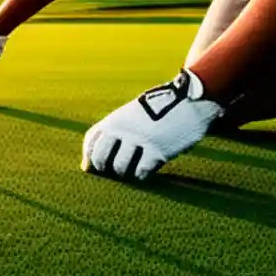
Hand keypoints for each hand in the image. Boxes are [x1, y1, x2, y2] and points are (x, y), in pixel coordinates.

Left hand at [81, 69, 222, 180]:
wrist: (187, 101)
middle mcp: (123, 129)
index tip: (91, 166)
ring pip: (120, 167)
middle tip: (112, 172)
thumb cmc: (158, 111)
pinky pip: (142, 171)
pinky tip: (146, 172)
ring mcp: (140, 139)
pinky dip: (141, 175)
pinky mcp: (158, 149)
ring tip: (131, 173)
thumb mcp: (132, 114)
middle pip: (101, 157)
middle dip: (104, 169)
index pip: (92, 141)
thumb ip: (117, 130)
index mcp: (115, 119)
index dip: (88, 156)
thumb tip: (94, 160)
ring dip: (124, 174)